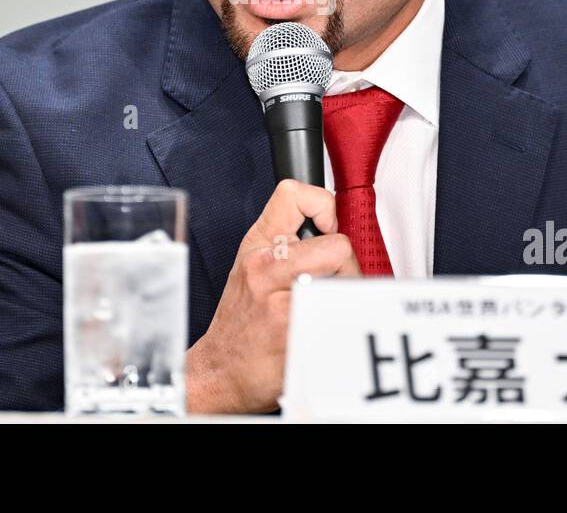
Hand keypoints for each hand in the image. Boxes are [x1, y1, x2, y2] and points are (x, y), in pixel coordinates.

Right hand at [186, 179, 358, 413]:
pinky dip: (340, 324)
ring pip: (346, 283)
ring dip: (345, 296)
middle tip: (329, 283)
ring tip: (323, 306)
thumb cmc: (240, 319)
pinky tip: (320, 329)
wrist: (219, 371)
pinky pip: (340, 317)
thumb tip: (332, 223)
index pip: (294, 196)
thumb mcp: (251, 262)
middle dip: (344, 267)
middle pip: (338, 247)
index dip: (324, 207)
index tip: (326, 229)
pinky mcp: (295, 336)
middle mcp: (264, 268)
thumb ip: (286, 237)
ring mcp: (280, 303)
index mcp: (256, 244)